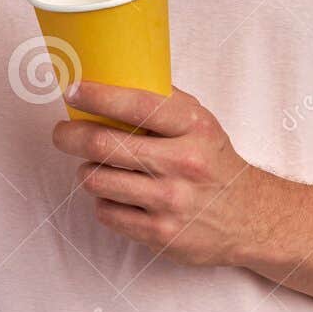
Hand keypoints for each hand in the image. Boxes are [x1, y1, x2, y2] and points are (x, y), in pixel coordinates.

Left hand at [51, 81, 272, 266]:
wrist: (249, 219)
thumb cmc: (214, 163)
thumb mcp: (201, 123)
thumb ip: (165, 102)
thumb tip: (114, 78)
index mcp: (194, 127)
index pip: (138, 105)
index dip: (98, 96)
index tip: (72, 90)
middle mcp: (183, 163)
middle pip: (104, 145)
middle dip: (70, 136)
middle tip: (62, 133)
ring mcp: (170, 201)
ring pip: (97, 180)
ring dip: (87, 171)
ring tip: (95, 166)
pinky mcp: (159, 233)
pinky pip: (106, 212)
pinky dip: (103, 201)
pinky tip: (117, 196)